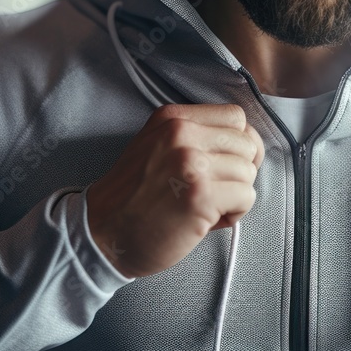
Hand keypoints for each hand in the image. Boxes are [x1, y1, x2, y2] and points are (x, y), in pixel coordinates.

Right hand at [85, 103, 263, 277]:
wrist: (102, 233)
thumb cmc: (134, 198)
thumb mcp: (157, 147)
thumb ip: (196, 137)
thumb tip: (248, 146)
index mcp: (172, 118)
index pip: (235, 117)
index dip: (239, 144)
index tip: (226, 165)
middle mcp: (181, 133)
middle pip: (247, 142)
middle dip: (239, 171)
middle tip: (214, 191)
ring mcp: (191, 163)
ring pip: (248, 171)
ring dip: (235, 195)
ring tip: (205, 207)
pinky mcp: (200, 195)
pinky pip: (246, 196)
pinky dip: (234, 213)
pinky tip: (207, 221)